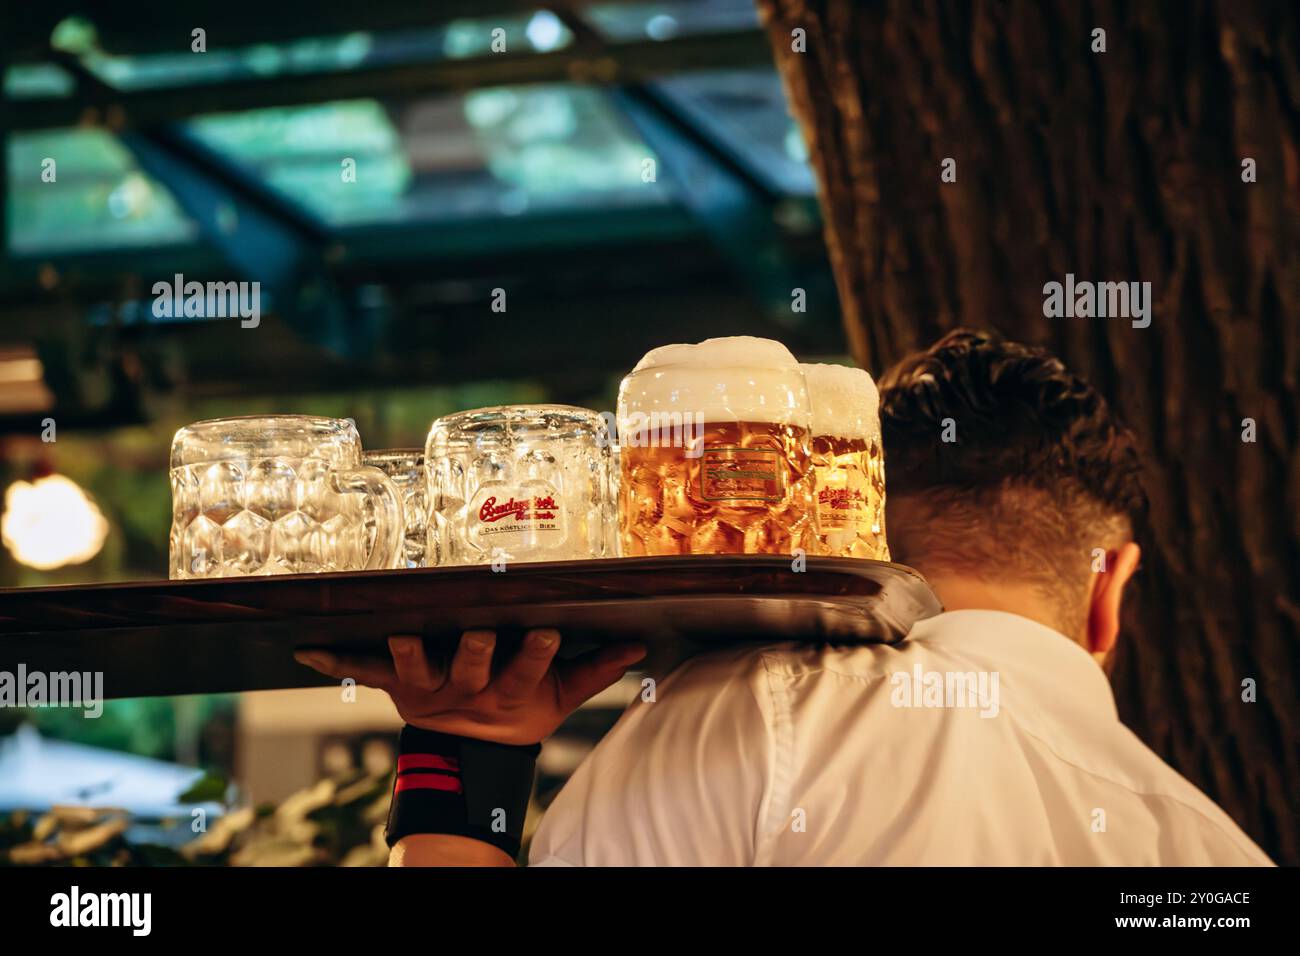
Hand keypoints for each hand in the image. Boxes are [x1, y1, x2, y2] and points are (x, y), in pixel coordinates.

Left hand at [294, 630, 645, 744]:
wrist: (473, 750)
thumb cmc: (521, 710)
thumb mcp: (561, 696)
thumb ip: (596, 670)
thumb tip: (639, 646)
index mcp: (511, 690)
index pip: (528, 670)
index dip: (536, 654)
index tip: (548, 630)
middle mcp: (469, 688)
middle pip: (473, 667)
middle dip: (478, 650)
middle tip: (482, 631)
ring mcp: (431, 687)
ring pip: (418, 668)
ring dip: (408, 651)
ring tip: (400, 633)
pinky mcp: (398, 685)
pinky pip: (365, 672)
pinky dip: (337, 661)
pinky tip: (307, 649)